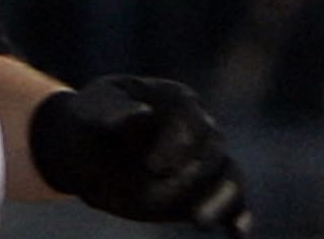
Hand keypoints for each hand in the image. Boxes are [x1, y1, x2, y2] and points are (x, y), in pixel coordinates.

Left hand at [30, 75, 251, 236]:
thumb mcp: (91, 112)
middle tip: (168, 196)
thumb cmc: (89, 123)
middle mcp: (198, 126)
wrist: (85, 152)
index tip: (153, 167)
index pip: (189, 119)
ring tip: (200, 222)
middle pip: (213, 149)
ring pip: (229, 177)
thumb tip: (142, 113)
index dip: (177, 143)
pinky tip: (237, 235)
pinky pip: (232, 201)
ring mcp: (205, 159)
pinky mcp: (206, 189)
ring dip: (221, 200)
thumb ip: (114, 113)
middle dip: (196, 174)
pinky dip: (238, 217)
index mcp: (174, 98)